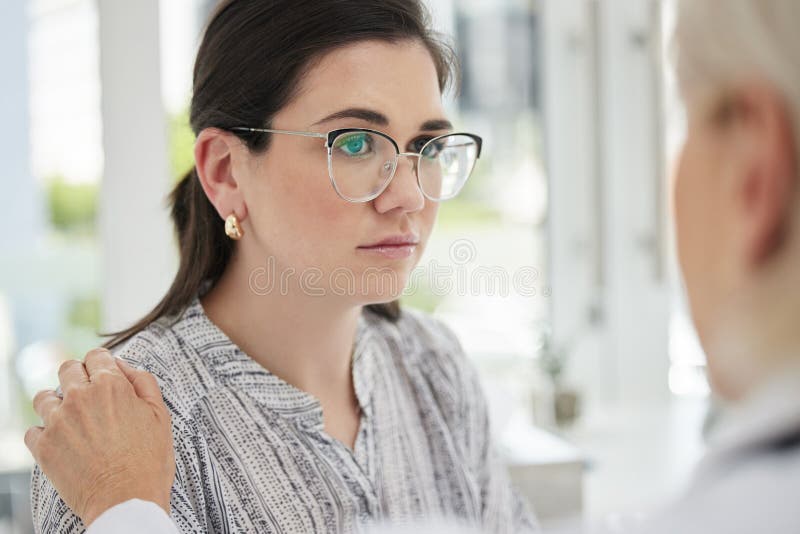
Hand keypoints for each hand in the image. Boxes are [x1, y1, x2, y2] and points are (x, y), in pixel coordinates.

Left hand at [24, 348, 175, 525]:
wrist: (126, 500)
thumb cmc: (149, 460)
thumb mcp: (161, 415)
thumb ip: (143, 383)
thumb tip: (124, 367)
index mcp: (111, 385)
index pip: (97, 356)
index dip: (102, 365)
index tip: (104, 377)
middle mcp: (80, 397)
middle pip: (67, 369)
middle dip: (77, 377)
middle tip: (88, 397)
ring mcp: (58, 421)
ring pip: (44, 397)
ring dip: (56, 403)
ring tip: (70, 420)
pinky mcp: (42, 447)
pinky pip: (33, 430)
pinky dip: (44, 434)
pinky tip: (61, 443)